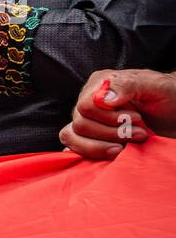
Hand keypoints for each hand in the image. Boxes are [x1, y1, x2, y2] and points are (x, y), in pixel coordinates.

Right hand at [59, 69, 175, 159]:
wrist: (174, 113)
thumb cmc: (168, 96)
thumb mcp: (156, 85)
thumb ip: (129, 85)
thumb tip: (104, 100)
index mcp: (101, 84)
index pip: (86, 106)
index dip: (109, 118)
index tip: (137, 119)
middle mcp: (89, 101)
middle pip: (80, 124)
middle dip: (111, 133)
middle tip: (139, 133)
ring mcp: (86, 120)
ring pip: (73, 136)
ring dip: (102, 146)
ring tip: (128, 145)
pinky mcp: (88, 137)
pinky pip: (72, 147)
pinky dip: (89, 152)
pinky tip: (112, 152)